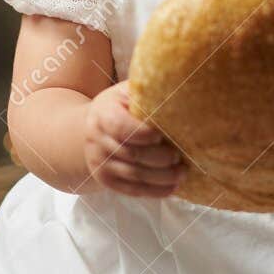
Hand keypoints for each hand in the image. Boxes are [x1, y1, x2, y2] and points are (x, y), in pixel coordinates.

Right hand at [83, 81, 182, 196]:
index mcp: (102, 113)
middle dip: (160, 159)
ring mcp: (99, 161)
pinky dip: (154, 191)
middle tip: (180, 158)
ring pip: (133, 175)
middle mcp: (96, 139)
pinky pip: (131, 190)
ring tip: (182, 173)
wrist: (91, 128)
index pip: (120, 127)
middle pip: (131, 154)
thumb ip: (145, 91)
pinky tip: (172, 187)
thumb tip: (180, 81)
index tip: (161, 136)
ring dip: (161, 178)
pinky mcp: (105, 179)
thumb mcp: (126, 92)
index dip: (142, 134)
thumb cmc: (119, 106)